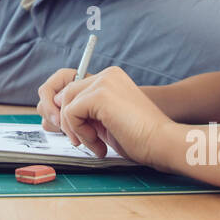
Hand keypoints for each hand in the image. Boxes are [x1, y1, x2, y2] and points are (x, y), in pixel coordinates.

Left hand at [40, 65, 171, 165]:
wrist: (162, 142)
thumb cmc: (140, 138)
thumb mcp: (107, 121)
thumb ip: (86, 113)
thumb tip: (56, 116)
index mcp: (111, 78)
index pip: (73, 89)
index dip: (69, 113)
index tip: (79, 135)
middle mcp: (107, 75)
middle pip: (65, 94)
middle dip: (66, 121)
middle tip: (80, 142)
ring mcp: (104, 82)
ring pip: (65, 103)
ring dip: (73, 129)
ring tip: (94, 145)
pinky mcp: (100, 95)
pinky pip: (71, 112)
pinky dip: (79, 132)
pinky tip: (98, 144)